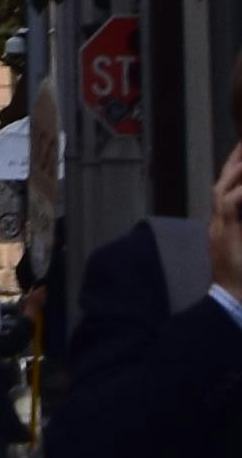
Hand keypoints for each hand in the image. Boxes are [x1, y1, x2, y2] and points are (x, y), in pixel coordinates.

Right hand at [211, 143, 241, 306]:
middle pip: (223, 180)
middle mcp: (218, 218)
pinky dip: (239, 190)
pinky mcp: (224, 230)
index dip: (236, 169)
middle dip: (235, 159)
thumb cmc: (241, 275)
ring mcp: (218, 223)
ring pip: (224, 187)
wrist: (232, 298)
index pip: (228, 187)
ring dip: (236, 170)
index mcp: (225, 220)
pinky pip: (230, 202)